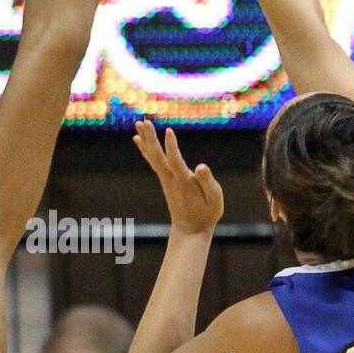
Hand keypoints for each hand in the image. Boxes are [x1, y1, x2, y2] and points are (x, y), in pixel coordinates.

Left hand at [133, 120, 223, 235]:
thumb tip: (200, 166)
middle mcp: (171, 179)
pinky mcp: (165, 179)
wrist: (190, 230)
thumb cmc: (206, 214)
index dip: (172, 147)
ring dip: (146, 139)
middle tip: (144, 122)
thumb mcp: (215, 200)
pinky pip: (153, 161)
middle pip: (158, 157)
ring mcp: (166, 179)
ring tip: (139, 123)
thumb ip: (208, 182)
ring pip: (153, 157)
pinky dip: (145, 149)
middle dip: (151, 139)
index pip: (176, 162)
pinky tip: (138, 139)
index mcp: (184, 182)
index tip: (168, 131)